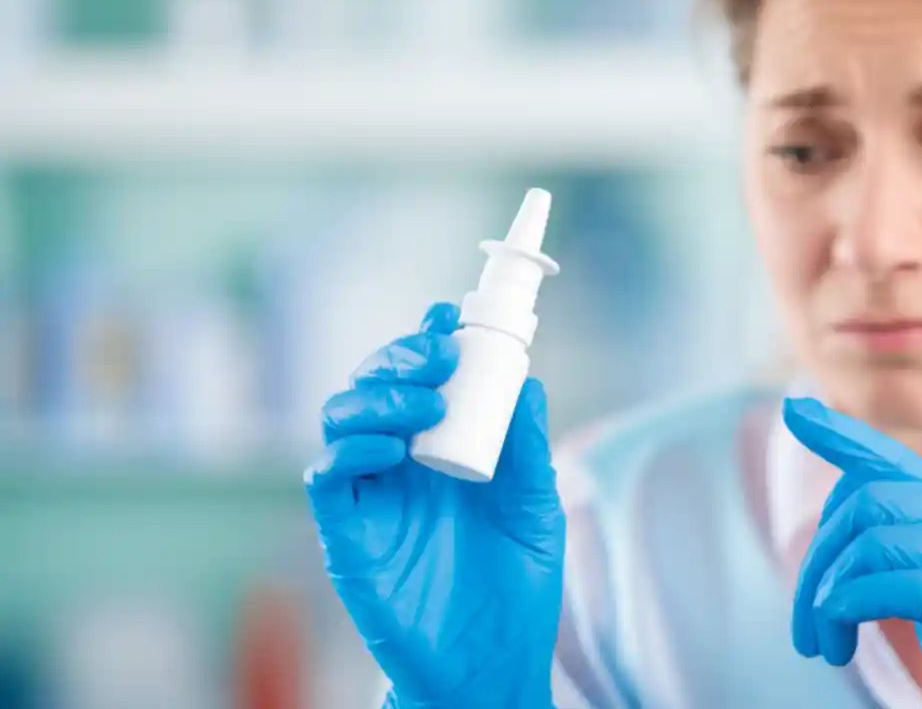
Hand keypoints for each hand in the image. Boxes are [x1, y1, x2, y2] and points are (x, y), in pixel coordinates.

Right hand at [305, 302, 564, 708]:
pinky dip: (349, 449)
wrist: (489, 665)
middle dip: (400, 356)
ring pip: (343, 419)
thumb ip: (528, 450)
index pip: (426, 380)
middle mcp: (403, 465)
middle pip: (377, 387)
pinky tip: (387, 446)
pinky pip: (328, 478)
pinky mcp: (346, 534)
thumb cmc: (516, 591)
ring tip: (423, 403)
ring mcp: (372, 497)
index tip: (450, 312)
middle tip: (437, 353)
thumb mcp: (537, 512)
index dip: (430, 339)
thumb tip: (528, 384)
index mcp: (447, 450)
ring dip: (376, 396)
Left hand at [784, 397, 921, 708]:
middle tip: (806, 632)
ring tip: (827, 647)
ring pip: (869, 544)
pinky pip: (891, 585)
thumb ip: (895, 549)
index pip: (888, 457)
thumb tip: (829, 540)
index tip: (794, 409)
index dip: (839, 434)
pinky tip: (841, 639)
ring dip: (827, 600)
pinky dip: (849, 606)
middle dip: (816, 566)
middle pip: (862, 504)